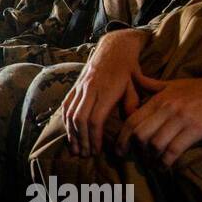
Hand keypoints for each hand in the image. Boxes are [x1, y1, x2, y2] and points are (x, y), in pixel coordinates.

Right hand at [59, 29, 148, 155]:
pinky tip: (69, 132)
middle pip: (80, 119)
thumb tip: (130, 124)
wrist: (115, 46)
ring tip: (75, 148)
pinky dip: (65, 121)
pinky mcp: (75, 85)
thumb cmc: (129, 68)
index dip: (94, 137)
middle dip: (81, 139)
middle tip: (85, 154)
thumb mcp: (136, 85)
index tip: (97, 150)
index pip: (95, 119)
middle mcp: (90, 89)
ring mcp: (80, 86)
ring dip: (71, 133)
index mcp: (106, 90)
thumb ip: (131, 104)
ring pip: (70, 113)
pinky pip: (66, 105)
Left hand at [115, 69, 201, 168]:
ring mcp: (181, 117)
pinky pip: (174, 149)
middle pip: (139, 133)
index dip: (122, 138)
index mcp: (159, 98)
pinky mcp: (197, 128)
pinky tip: (165, 166)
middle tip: (134, 161)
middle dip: (133, 151)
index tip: (119, 150)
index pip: (131, 120)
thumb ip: (153, 85)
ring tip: (153, 165)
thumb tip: (133, 76)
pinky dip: (166, 162)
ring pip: (155, 143)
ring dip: (151, 159)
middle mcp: (167, 107)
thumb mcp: (176, 83)